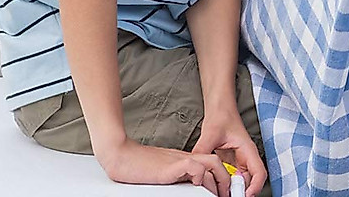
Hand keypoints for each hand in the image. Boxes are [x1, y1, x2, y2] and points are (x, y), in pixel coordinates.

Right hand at [98, 138, 232, 194]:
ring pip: (211, 162)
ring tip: (217, 194)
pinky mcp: (172, 165)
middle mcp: (185, 158)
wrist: (122, 156)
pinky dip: (200, 175)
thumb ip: (176, 177)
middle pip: (215, 162)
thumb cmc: (137, 166)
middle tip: (225, 194)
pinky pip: (195, 166)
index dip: (219, 177)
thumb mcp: (163, 172)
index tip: (222, 190)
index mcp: (184, 160)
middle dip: (224, 179)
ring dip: (218, 179)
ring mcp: (180, 160)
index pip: (209, 164)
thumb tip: (185, 189)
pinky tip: (197, 184)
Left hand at [194, 112, 267, 196]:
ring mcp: (240, 161)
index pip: (259, 173)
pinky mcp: (232, 162)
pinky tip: (217, 188)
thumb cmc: (222, 116)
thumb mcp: (211, 134)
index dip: (254, 187)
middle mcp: (247, 157)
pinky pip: (234, 179)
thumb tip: (196, 167)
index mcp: (248, 149)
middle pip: (251, 181)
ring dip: (234, 190)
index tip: (244, 196)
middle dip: (242, 192)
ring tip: (221, 194)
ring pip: (242, 182)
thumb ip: (203, 151)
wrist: (220, 108)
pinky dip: (228, 186)